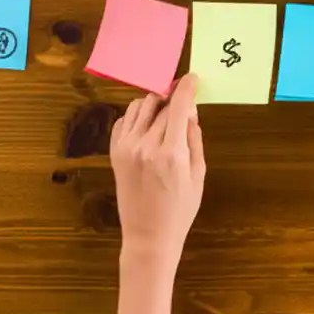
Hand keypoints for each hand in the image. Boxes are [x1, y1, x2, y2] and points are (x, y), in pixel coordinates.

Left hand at [110, 73, 205, 265]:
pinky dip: (137, 116)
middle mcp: (146, 146)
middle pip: (161, 105)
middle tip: (184, 101)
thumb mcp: (198, 174)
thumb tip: (191, 114)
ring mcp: (126, 149)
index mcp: (172, 153)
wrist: (148, 236)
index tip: (192, 78)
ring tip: (165, 112)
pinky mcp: (115, 153)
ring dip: (155, 103)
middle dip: (175, 98)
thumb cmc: (180, 209)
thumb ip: (195, 140)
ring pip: (140, 107)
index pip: (179, 107)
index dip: (187, 88)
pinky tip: (148, 125)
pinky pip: (124, 120)